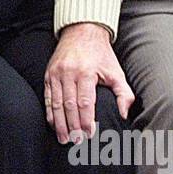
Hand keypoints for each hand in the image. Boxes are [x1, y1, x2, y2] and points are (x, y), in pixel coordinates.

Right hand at [44, 22, 135, 143]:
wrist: (82, 31)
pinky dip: (50, 112)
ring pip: (56, 103)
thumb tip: (124, 114)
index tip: (89, 134)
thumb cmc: (101, 54)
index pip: (85, 102)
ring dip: (59, 123)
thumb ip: (124, 94)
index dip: (86, 120)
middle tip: (76, 142)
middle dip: (72, 126)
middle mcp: (69, 73)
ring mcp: (56, 73)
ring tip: (64, 139)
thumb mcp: (116, 72)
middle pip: (69, 105)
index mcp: (86, 72)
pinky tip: (53, 124)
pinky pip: (48, 97)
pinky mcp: (48, 74)